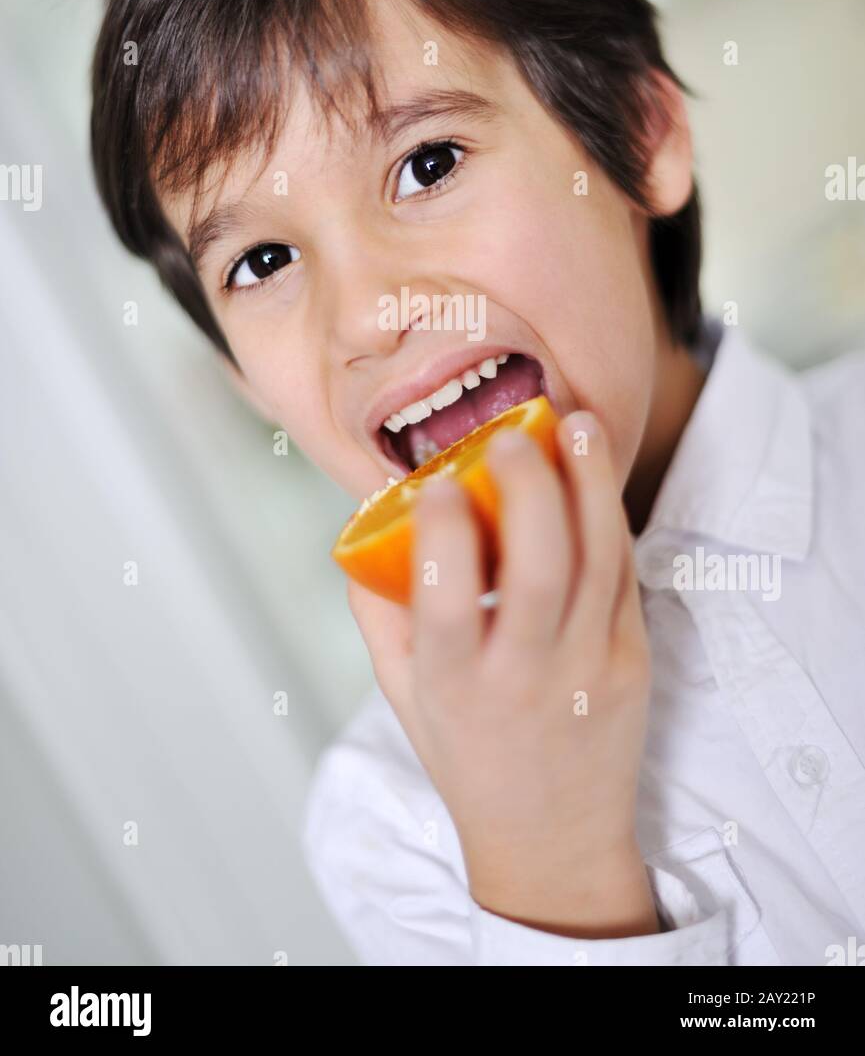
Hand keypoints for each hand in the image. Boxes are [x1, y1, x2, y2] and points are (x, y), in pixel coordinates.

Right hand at [347, 410, 657, 939]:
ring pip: (599, 562)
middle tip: (510, 435)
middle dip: (529, 489)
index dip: (440, 534)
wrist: (554, 840)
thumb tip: (363, 528)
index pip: (448, 604)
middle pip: (541, 571)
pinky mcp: (633, 662)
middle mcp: (527, 678)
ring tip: (573, 422)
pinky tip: (595, 470)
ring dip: (589, 483)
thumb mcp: (402, 696)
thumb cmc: (467, 757)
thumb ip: (379, 614)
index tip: (432, 481)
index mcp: (456, 687)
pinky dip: (611, 515)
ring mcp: (590, 669)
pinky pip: (625, 575)